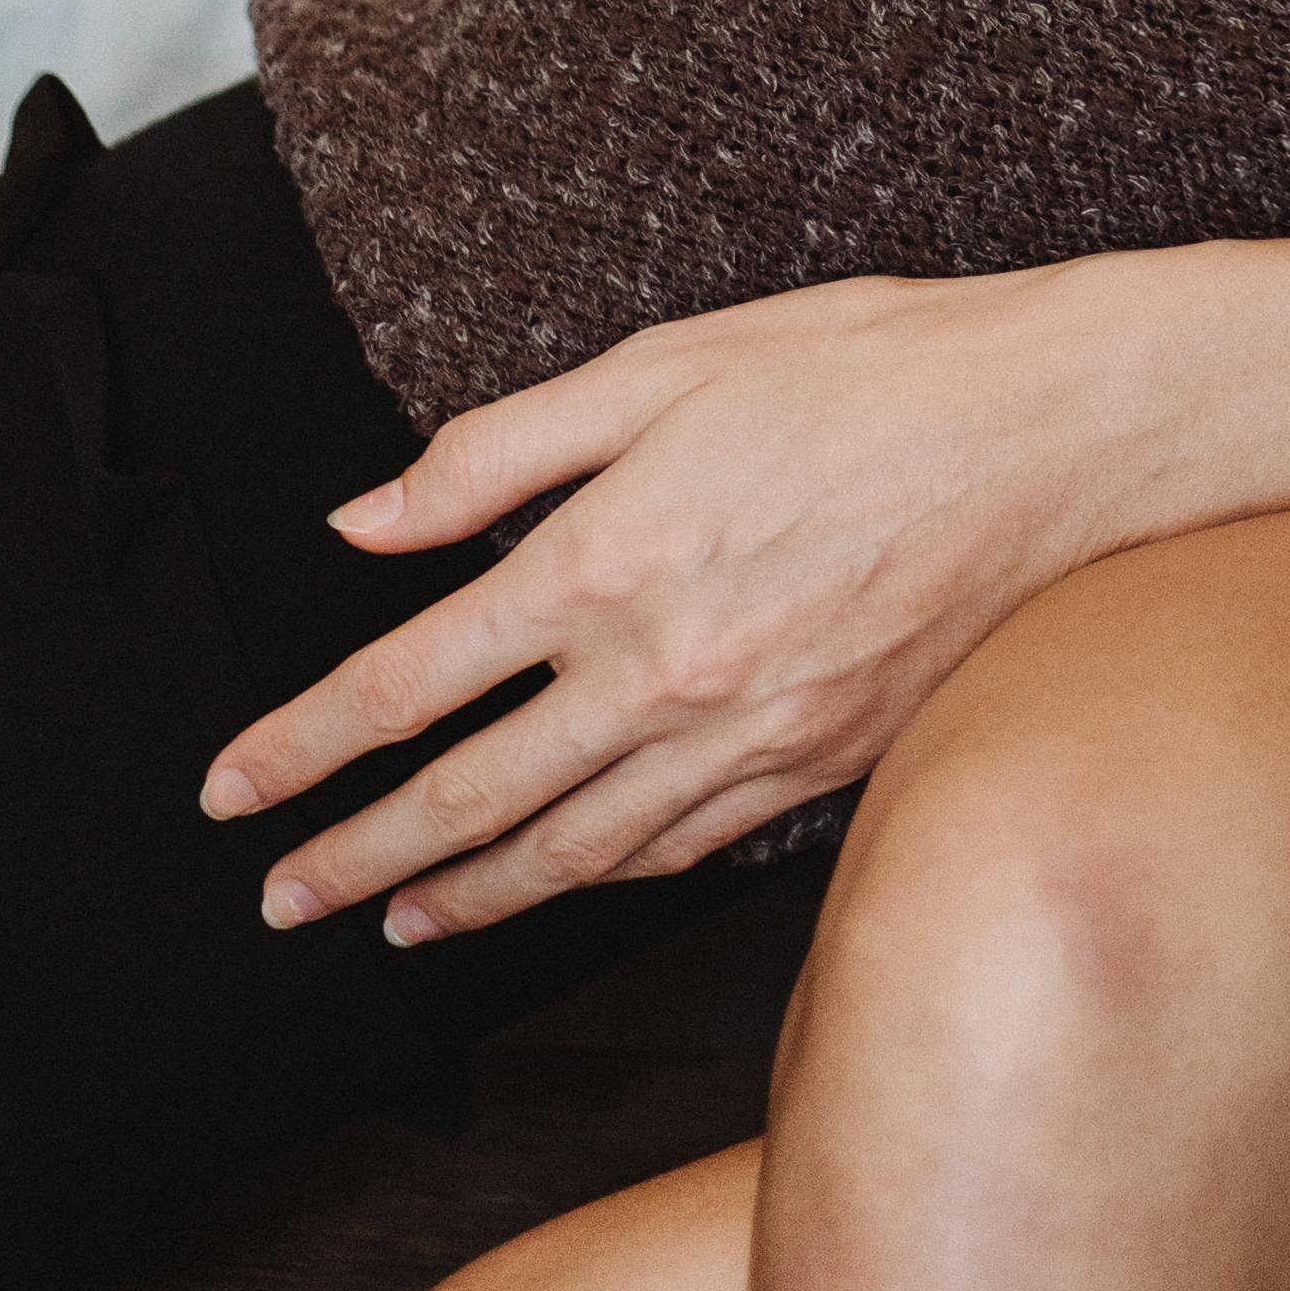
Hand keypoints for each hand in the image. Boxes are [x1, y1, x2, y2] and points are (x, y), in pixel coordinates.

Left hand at [203, 264, 1141, 940]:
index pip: (406, 682)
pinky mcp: (817, 765)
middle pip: (465, 797)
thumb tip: (367, 519)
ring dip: (462, 897)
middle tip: (276, 898)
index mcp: (603, 558)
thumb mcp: (667, 365)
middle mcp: (659, 672)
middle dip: (352, 855)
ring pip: (569, 852)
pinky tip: (560, 884)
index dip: (301, 745)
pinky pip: (678, 850)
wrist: (1059, 435)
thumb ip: (499, 451)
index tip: (230, 789)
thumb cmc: (869, 370)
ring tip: (392, 924)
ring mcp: (744, 736)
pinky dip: (596, 882)